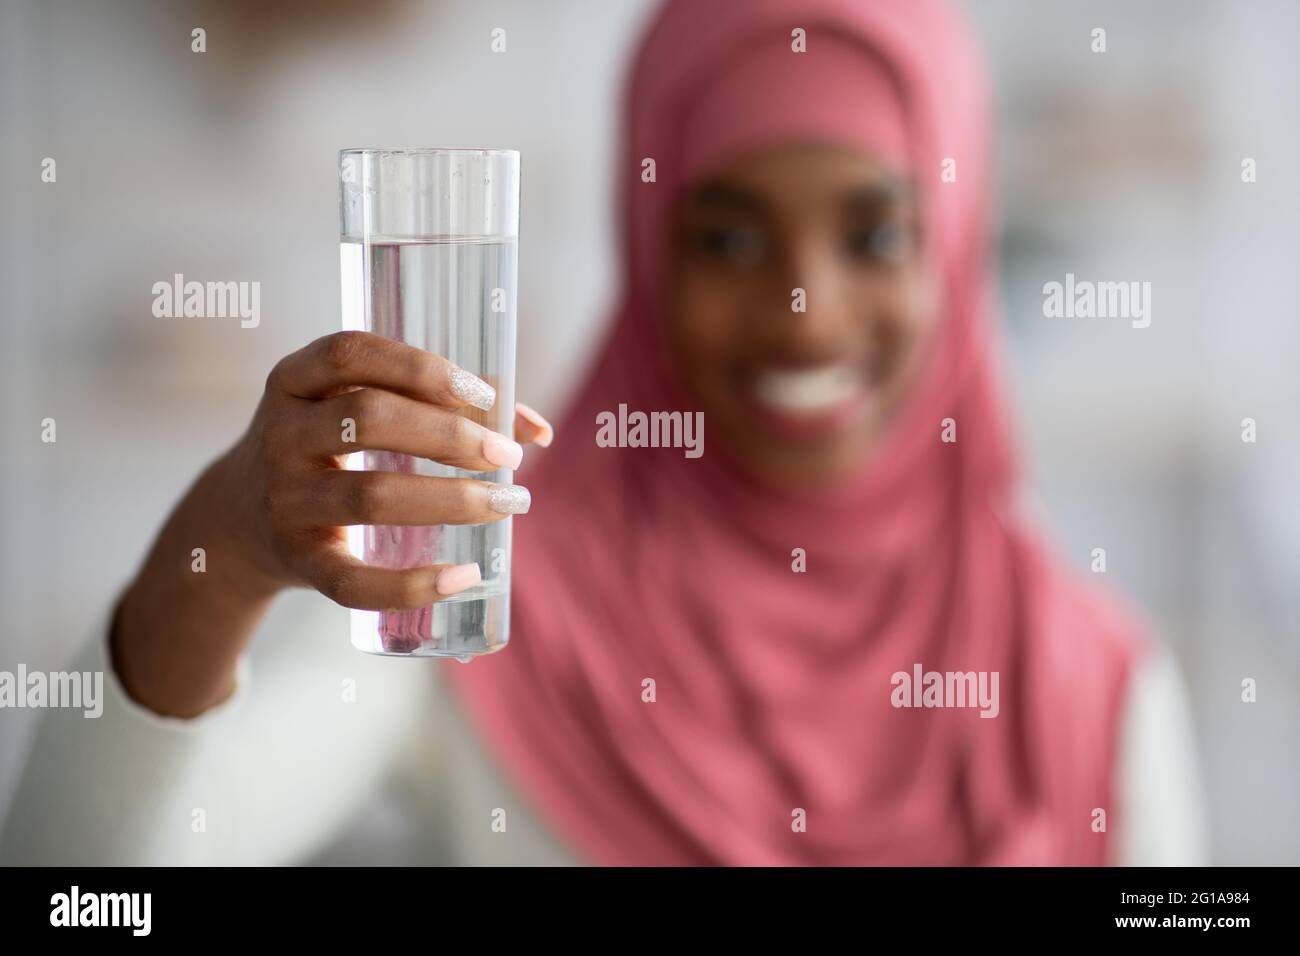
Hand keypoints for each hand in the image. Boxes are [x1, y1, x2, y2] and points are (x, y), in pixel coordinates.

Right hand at [221, 330, 550, 608]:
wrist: (236, 524)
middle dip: (450, 436)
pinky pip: (353, 582)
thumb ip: (442, 406)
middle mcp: (280, 435)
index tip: (480, 392)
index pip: (350, 354)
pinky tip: (465, 575)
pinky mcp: (297, 561)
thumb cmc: (329, 452)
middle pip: (368, 420)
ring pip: (370, 496)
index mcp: (294, 381)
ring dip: (452, 499)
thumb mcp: (356, 411)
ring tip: (509, 502)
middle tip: (506, 456)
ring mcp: (285, 501)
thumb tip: (538, 431)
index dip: (419, 367)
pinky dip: (412, 583)